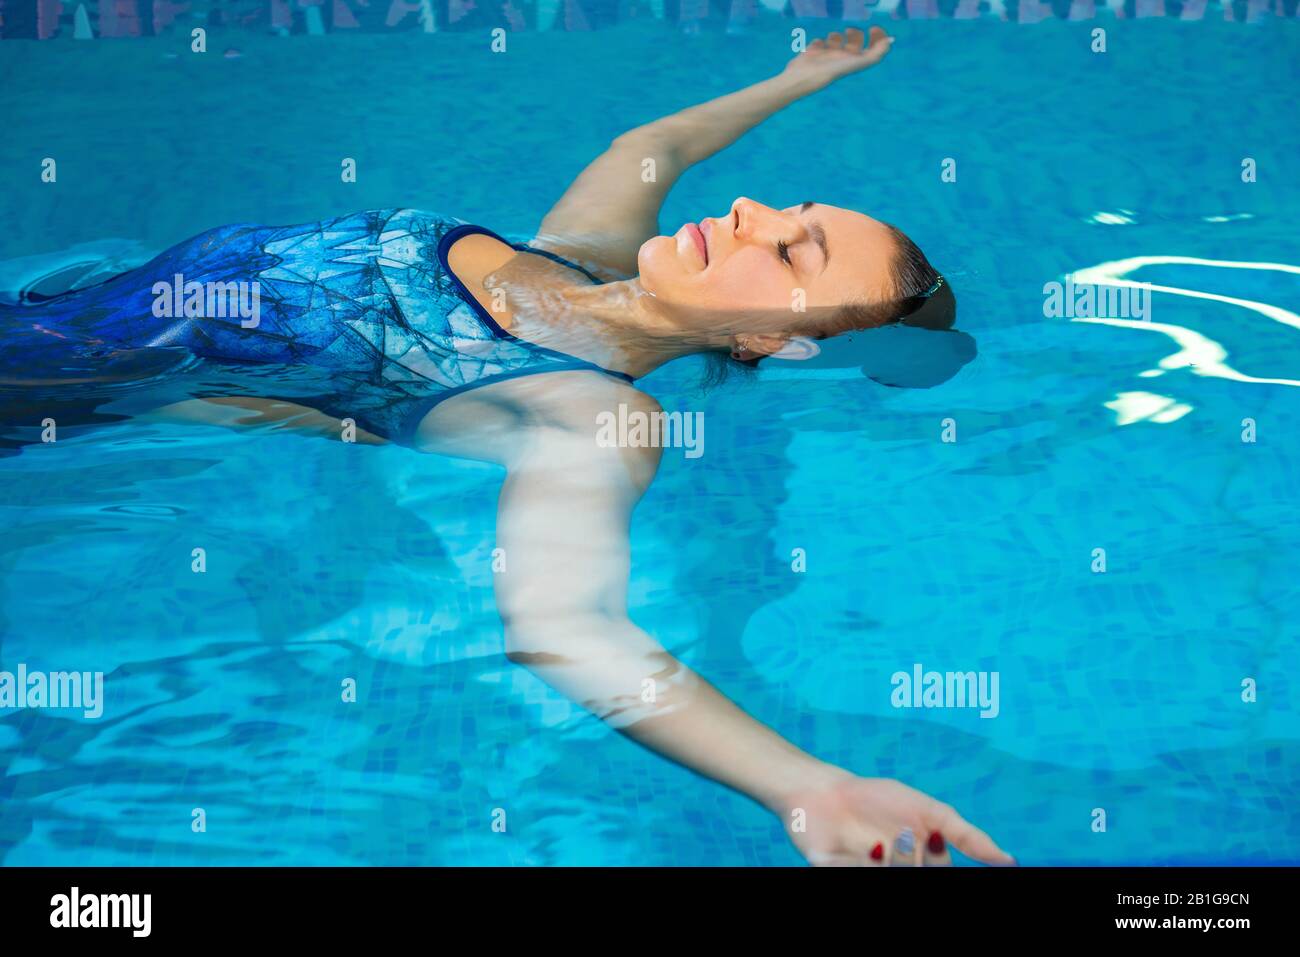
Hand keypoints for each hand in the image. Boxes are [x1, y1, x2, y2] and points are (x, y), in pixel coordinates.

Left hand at [775, 771, 1015, 866]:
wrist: (825, 792)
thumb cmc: (877, 798)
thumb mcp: (929, 811)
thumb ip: (968, 836)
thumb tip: (1010, 861)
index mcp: (923, 866)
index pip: (943, 875)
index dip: (939, 864)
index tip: (932, 843)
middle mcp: (899, 873)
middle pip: (920, 879)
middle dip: (912, 863)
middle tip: (903, 837)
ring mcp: (868, 876)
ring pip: (896, 880)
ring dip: (893, 865)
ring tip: (881, 842)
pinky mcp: (838, 876)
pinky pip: (860, 878)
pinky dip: (865, 865)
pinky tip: (863, 848)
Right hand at [781, 26, 893, 88]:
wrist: (804, 77)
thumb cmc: (831, 70)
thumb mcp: (857, 63)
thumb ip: (875, 54)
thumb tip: (889, 43)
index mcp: (852, 62)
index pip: (870, 49)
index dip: (876, 38)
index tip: (873, 28)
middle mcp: (841, 59)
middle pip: (854, 44)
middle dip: (855, 34)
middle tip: (850, 31)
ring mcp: (826, 56)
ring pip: (836, 41)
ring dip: (836, 36)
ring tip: (831, 39)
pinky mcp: (813, 54)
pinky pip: (819, 42)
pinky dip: (819, 41)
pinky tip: (816, 46)